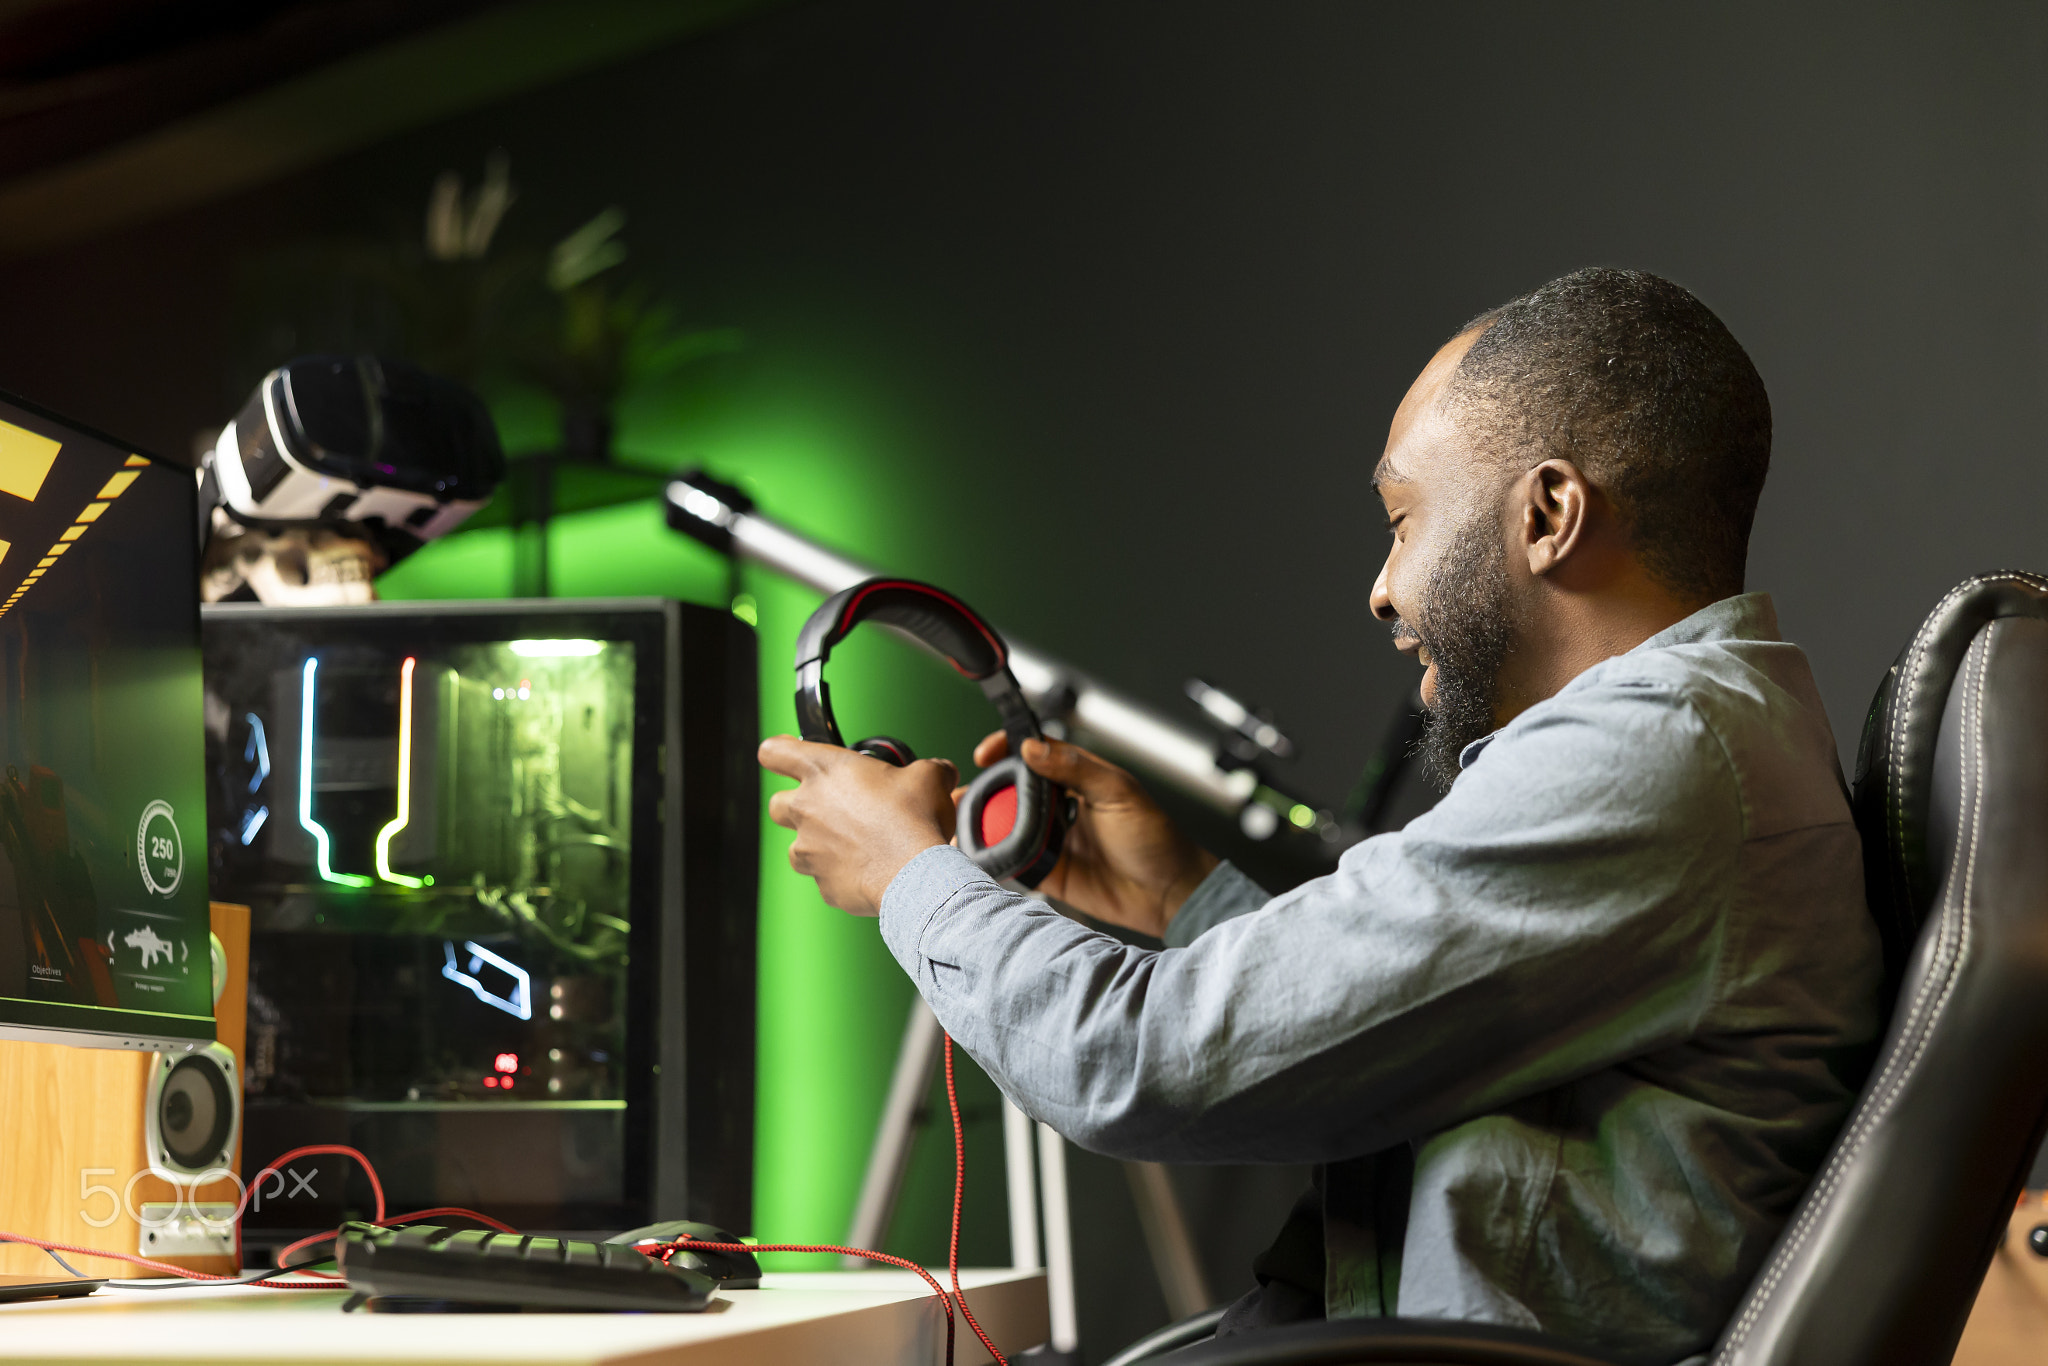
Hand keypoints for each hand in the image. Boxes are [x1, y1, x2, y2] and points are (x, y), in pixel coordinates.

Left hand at [760, 736, 957, 915]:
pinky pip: (823, 876)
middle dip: (796, 805)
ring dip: (817, 844)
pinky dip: (839, 873)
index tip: (783, 756)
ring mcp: (809, 849)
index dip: (777, 751)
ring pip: (797, 846)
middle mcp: (807, 808)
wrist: (915, 874)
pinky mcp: (822, 883)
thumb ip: (930, 768)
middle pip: (776, 804)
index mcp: (825, 770)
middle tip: (827, 808)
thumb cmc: (914, 820)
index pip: (774, 752)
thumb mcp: (930, 777)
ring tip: (851, 844)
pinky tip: (866, 869)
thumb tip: (943, 771)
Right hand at [971, 732, 1216, 939]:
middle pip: (1012, 790)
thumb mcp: (1119, 793)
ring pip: (1008, 825)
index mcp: (1079, 777)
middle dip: (986, 788)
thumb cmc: (1157, 839)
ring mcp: (1053, 839)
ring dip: (985, 822)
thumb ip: (1076, 768)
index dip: (1006, 748)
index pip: (1034, 754)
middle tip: (965, 792)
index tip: (985, 753)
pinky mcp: (1050, 872)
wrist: (1169, 893)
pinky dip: (997, 858)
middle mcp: (1061, 806)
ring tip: (962, 820)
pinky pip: (1015, 862)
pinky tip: (981, 853)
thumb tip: (1032, 748)